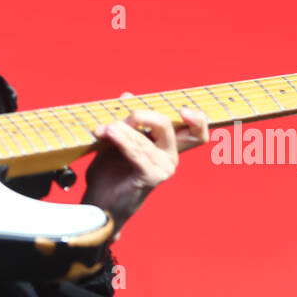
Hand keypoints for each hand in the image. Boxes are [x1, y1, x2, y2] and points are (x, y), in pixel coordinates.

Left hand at [81, 99, 209, 240]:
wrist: (99, 201)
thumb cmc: (110, 171)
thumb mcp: (118, 139)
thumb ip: (127, 119)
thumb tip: (128, 95)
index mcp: (168, 145)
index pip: (197, 132)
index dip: (197, 119)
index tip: (182, 109)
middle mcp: (170, 156)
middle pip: (167, 125)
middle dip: (141, 115)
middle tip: (120, 118)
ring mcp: (163, 168)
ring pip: (145, 138)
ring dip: (121, 130)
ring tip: (103, 129)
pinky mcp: (151, 177)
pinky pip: (137, 152)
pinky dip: (122, 141)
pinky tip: (108, 134)